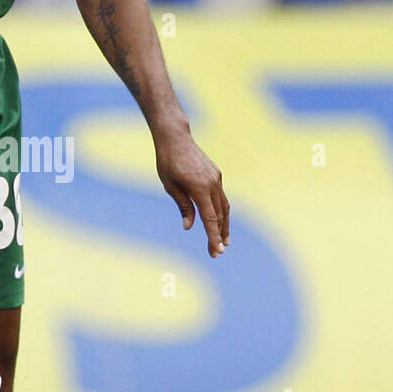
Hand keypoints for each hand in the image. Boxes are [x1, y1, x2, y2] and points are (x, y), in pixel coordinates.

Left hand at [155, 127, 229, 258]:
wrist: (176, 138)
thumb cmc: (168, 162)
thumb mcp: (170, 186)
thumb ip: (183, 206)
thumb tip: (189, 226)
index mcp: (200, 189)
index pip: (210, 218)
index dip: (214, 236)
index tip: (218, 251)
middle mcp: (212, 184)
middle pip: (220, 216)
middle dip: (219, 235)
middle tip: (217, 253)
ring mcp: (216, 179)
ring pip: (224, 207)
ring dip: (224, 225)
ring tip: (224, 241)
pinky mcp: (216, 175)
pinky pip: (221, 196)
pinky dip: (221, 210)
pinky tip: (219, 220)